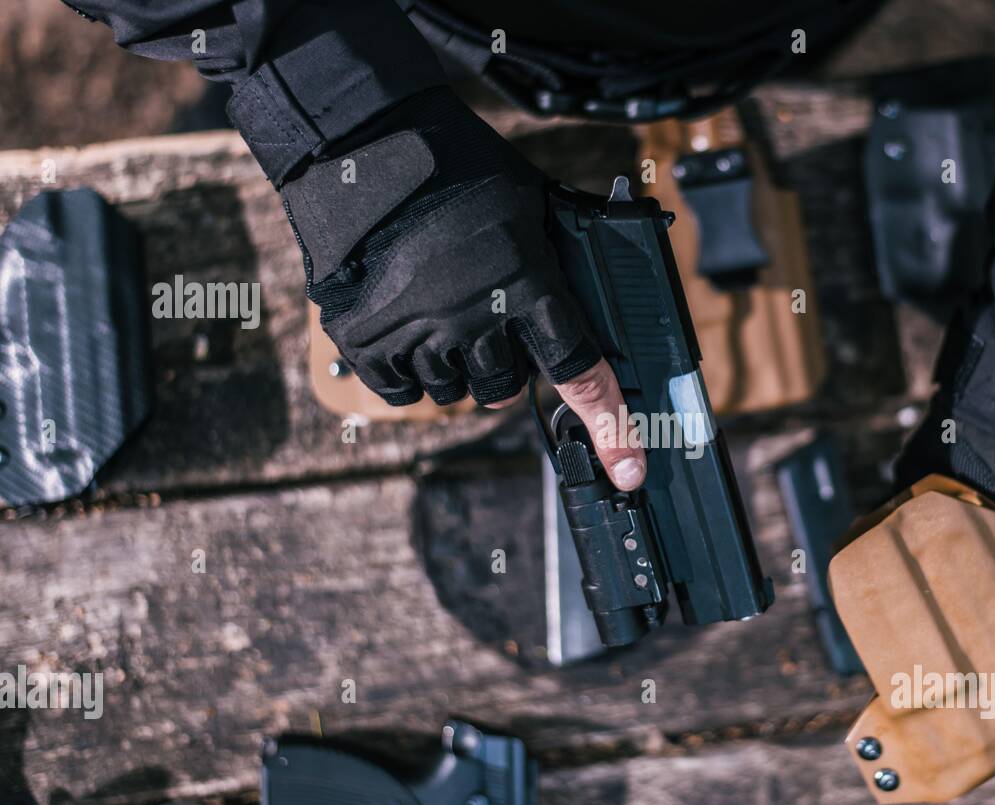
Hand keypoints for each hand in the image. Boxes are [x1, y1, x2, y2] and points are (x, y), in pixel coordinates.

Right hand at [280, 87, 644, 488]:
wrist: (365, 144)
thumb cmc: (458, 167)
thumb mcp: (531, 203)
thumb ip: (560, 256)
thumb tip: (604, 285)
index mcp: (526, 282)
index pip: (578, 371)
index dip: (610, 427)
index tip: (629, 470)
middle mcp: (475, 316)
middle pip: (505, 389)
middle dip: (505, 367)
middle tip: (489, 325)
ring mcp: (418, 330)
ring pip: (454, 390)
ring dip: (456, 365)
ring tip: (441, 312)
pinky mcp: (366, 339)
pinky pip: (403, 391)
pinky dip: (408, 370)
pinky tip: (407, 329)